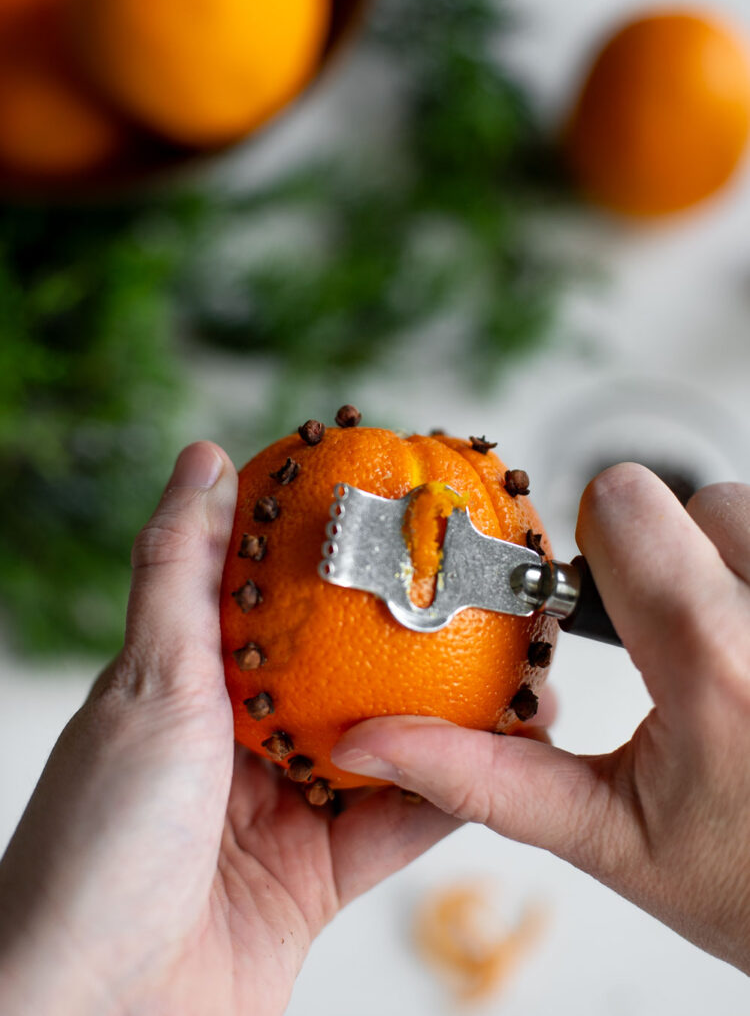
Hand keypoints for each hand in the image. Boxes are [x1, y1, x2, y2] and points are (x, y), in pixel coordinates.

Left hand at [0, 442, 453, 1015]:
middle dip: (420, 638)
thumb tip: (205, 459)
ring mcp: (284, 809)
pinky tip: (510, 761)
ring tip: (523, 673)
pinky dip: (455, 796)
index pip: (284, 600)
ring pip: (390, 747)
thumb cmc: (98, 843)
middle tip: (489, 597)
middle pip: (350, 674)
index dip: (344, 557)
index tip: (407, 516)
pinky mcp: (318, 878)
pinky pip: (400, 827)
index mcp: (199, 684)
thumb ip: (183, 572)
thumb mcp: (148, 685)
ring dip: (458, 719)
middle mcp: (245, 740)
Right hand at [333, 463, 749, 974]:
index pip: (628, 500)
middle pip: (699, 496)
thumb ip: (483, 778)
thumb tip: (374, 743)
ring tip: (731, 645)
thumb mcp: (610, 839)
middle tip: (681, 637)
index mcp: (713, 664)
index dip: (602, 542)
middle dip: (673, 555)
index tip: (611, 597)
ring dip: (731, 560)